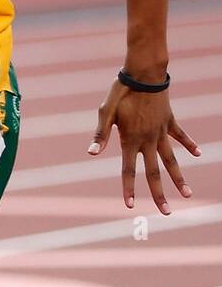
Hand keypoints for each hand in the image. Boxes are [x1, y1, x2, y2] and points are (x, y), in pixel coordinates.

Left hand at [88, 78, 199, 213]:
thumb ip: (101, 135)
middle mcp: (148, 140)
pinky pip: (181, 136)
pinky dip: (189, 144)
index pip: (128, 170)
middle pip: (154, 172)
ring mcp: (162, 132)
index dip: (128, 188)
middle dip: (159, 194)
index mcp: (130, 140)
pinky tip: (196, 154)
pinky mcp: (170, 121)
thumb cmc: (120, 92)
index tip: (130, 206)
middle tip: (166, 213)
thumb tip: (91, 154)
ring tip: (187, 194)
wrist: (144, 73)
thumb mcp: (105, 112)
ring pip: (172, 160)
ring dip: (179, 178)